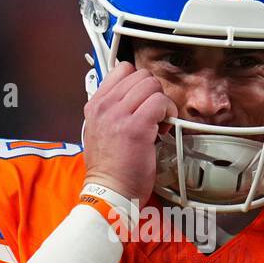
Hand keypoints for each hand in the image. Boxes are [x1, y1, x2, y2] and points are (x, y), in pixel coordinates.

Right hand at [82, 61, 176, 203]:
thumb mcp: (99, 131)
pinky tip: (163, 128)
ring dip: (162, 102)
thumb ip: (112, 110)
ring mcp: (118, 115)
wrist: (110, 192)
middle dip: (153, 93)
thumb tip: (134, 97)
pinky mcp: (136, 127)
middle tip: (152, 114)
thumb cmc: (110, 169)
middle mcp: (104, 106)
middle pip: (141, 75)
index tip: (143, 100)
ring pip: (152, 85)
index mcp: (95, 105)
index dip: (139, 83)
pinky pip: (160, 102)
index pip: (122, 70)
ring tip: (158, 121)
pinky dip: (168, 112)